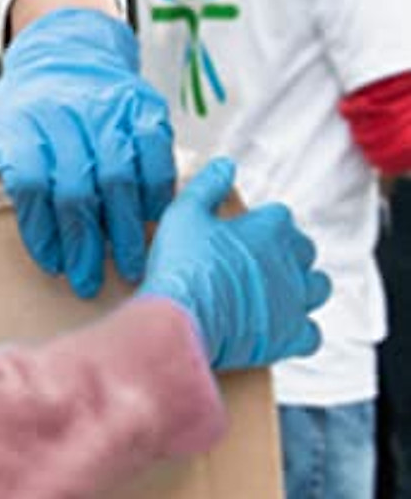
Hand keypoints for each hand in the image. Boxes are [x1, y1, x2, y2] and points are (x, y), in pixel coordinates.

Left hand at [0, 7, 174, 297]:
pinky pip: (157, 155)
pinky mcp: (144, 108)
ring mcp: (107, 109)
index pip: (29, 178)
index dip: (39, 224)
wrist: (68, 57)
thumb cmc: (17, 109)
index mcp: (18, 122)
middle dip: (84, 239)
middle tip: (87, 280)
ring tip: (127, 266)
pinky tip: (152, 221)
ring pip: (120, 174)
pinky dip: (156, 191)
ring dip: (125, 226)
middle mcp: (64, 113)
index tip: (48, 261)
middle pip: (77, 184)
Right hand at [140, 158, 328, 369]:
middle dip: (287, 250)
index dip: (262, 221)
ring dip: (302, 284)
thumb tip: (225, 165)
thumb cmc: (184, 264)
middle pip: (304, 249)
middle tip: (258, 256)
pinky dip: (301, 327)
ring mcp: (295, 301)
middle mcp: (290, 263)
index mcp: (269, 229)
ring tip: (276, 287)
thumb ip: (207, 186)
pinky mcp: (291, 336)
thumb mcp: (185, 212)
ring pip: (318, 287)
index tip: (243, 229)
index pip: (281, 215)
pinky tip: (280, 324)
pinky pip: (312, 332)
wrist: (185, 317)